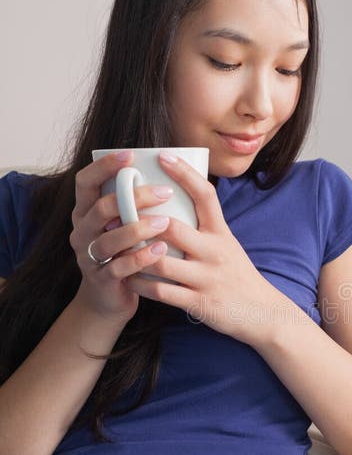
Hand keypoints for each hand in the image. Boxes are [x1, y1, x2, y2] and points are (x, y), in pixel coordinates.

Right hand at [69, 150, 171, 323]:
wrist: (108, 299)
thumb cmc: (122, 254)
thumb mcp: (122, 225)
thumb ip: (132, 204)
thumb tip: (166, 173)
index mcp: (85, 212)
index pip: (85, 181)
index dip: (104, 166)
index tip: (131, 155)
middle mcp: (81, 231)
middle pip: (101, 208)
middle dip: (133, 197)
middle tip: (164, 192)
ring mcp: (89, 256)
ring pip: (109, 238)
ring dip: (138, 228)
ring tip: (165, 222)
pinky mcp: (101, 280)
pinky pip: (120, 267)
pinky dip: (141, 257)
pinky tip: (160, 250)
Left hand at [125, 152, 277, 343]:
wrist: (261, 313)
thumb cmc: (237, 275)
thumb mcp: (227, 244)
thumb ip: (204, 227)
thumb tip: (174, 202)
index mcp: (221, 233)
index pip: (205, 195)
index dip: (184, 174)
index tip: (163, 156)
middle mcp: (215, 252)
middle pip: (173, 228)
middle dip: (141, 221)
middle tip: (116, 214)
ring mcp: (207, 278)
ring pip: (161, 262)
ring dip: (133, 255)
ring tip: (114, 247)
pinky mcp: (199, 302)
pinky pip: (161, 292)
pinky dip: (140, 284)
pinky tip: (127, 278)